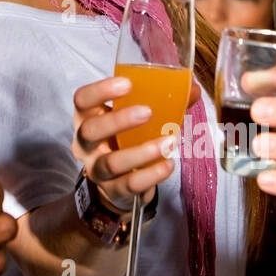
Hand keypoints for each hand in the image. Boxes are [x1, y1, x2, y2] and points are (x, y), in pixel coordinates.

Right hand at [72, 76, 175, 211]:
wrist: (118, 185)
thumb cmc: (126, 140)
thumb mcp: (136, 119)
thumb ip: (162, 103)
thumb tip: (192, 89)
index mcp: (88, 118)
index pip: (82, 100)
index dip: (100, 90)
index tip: (127, 84)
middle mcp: (85, 144)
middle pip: (90, 130)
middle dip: (118, 120)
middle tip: (148, 112)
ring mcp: (97, 169)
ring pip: (111, 163)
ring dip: (142, 152)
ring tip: (169, 142)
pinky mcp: (113, 191)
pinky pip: (130, 184)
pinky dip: (152, 174)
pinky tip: (168, 164)